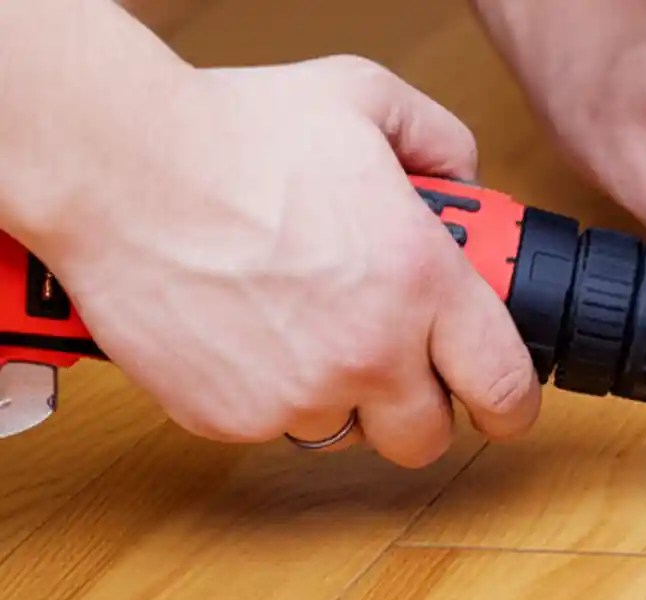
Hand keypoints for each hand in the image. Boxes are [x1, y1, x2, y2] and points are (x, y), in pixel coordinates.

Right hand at [4, 16, 539, 466]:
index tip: (506, 405)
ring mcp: (297, 394)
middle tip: (397, 360)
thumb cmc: (235, 133)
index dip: (512, 405)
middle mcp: (369, 352)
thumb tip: (468, 180)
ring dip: (342, 396)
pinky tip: (249, 329)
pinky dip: (270, 392)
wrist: (117, 168)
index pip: (504, 386)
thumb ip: (440, 140)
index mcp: (421, 283)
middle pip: (427, 438)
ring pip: (347, 432)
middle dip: (420, 405)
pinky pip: (273, 426)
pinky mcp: (230, 417)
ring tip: (307, 325)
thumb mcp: (365, 99)